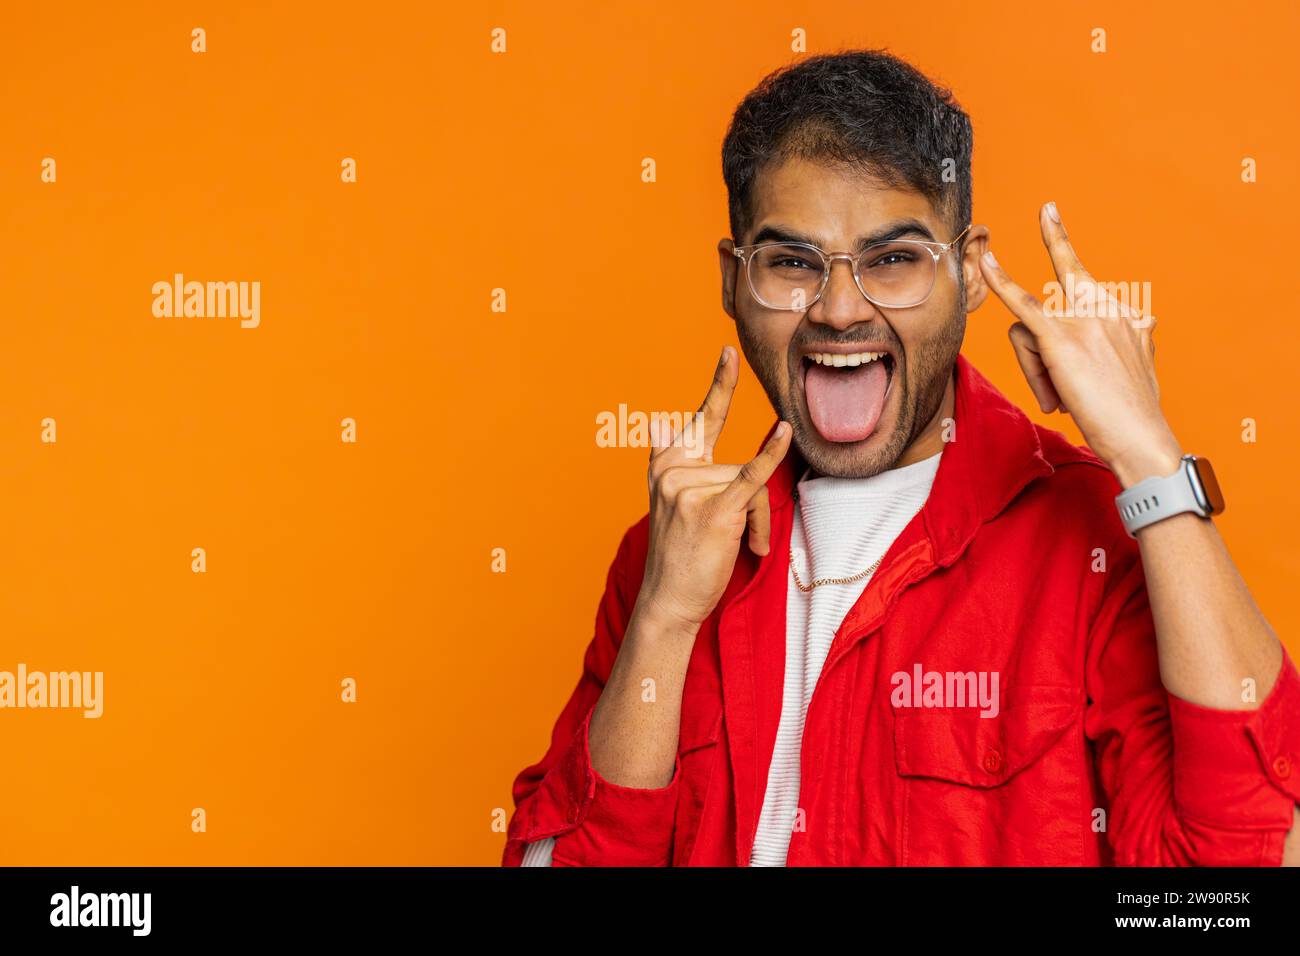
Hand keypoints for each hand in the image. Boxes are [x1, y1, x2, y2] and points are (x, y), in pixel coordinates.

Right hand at [636, 346, 791, 632]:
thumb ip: (675, 460)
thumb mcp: (673, 502)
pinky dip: (770, 457)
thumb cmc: (681, 555)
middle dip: (748, 502)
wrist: (668, 602)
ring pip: (749, 485)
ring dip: (754, 520)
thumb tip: (657, 421)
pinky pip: (751, 478)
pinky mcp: (712, 510)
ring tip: (739, 547)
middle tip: (738, 535)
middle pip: (737, 465)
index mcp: (665, 465)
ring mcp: (690, 489)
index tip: (730, 352)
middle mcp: (672, 471)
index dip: (720, 384)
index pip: (701, 418)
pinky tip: (784, 431)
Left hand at [979, 203, 1183, 487]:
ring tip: (1060, 401)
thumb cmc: (1137, 413)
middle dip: (1055, 248)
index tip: (1050, 214)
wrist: (1141, 438)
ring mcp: (1084, 320)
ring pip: (1030, 330)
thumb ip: (1138, 336)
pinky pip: (1023, 305)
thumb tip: (1146, 320)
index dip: (1060, 246)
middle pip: (1054, 301)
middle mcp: (1106, 308)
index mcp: (1126, 314)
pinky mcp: (1061, 338)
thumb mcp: (1141, 363)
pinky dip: (1000, 282)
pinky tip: (985, 261)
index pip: (1079, 285)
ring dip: (1036, 372)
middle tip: (1046, 208)